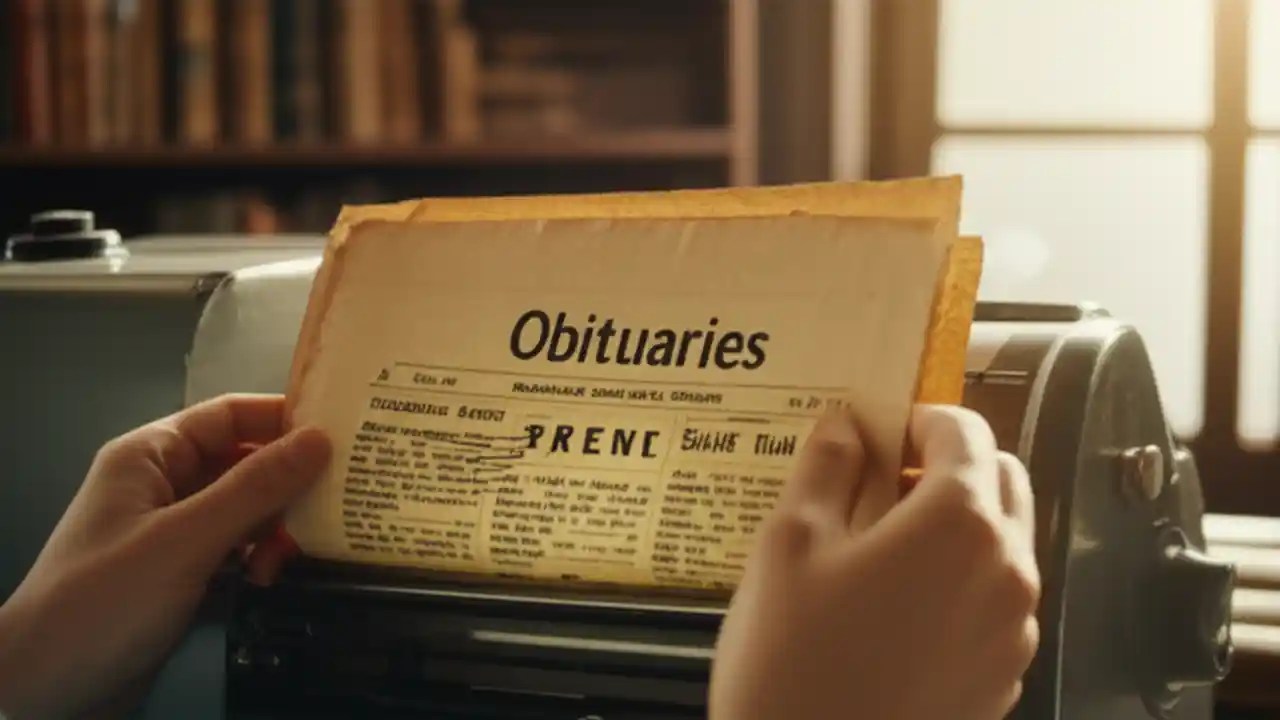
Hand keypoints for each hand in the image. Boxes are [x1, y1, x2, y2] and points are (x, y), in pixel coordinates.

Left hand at [0, 394, 330, 719]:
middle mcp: (160, 484)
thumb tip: (320, 439)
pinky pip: (234, 549)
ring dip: (275, 527)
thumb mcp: (188, 539)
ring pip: (243, 509)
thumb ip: (255, 488)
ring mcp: (169, 531)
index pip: (228, 415)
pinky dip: (257, 558)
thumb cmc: (107, 599)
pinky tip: (269, 578)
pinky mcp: (179, 573)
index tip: (342, 431)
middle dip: (287, 482)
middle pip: (242, 463)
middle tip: (339, 499)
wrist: (46, 688)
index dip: (283, 418)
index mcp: (150, 456)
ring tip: (296, 553)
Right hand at [709, 405, 1038, 719]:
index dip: (917, 419)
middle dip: (948, 466)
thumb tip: (847, 424)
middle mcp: (1007, 570)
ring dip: (957, 525)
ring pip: (1002, 543)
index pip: (964, 430)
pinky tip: (894, 610)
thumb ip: (826, 466)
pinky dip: (959, 582)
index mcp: (960, 522)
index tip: (874, 435)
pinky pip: (994, 601)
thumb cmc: (791, 658)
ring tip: (880, 552)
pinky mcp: (1003, 675)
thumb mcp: (788, 543)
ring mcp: (1012, 629)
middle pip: (999, 480)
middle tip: (879, 486)